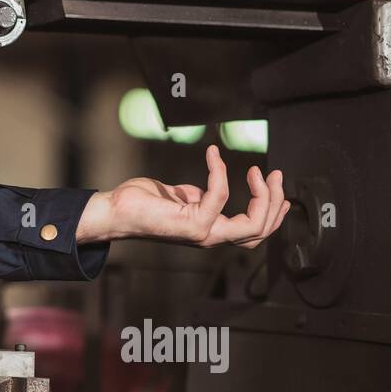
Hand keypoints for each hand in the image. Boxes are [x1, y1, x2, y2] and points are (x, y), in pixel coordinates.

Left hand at [78, 144, 289, 248]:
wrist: (115, 211)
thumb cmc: (141, 203)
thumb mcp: (179, 197)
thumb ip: (199, 196)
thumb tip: (210, 188)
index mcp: (209, 230)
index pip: (252, 230)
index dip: (270, 210)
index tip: (273, 182)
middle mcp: (210, 236)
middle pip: (259, 231)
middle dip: (275, 204)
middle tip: (276, 175)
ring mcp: (202, 234)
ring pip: (251, 225)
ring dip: (262, 196)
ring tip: (260, 172)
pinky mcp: (192, 224)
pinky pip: (219, 196)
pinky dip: (219, 172)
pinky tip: (213, 155)